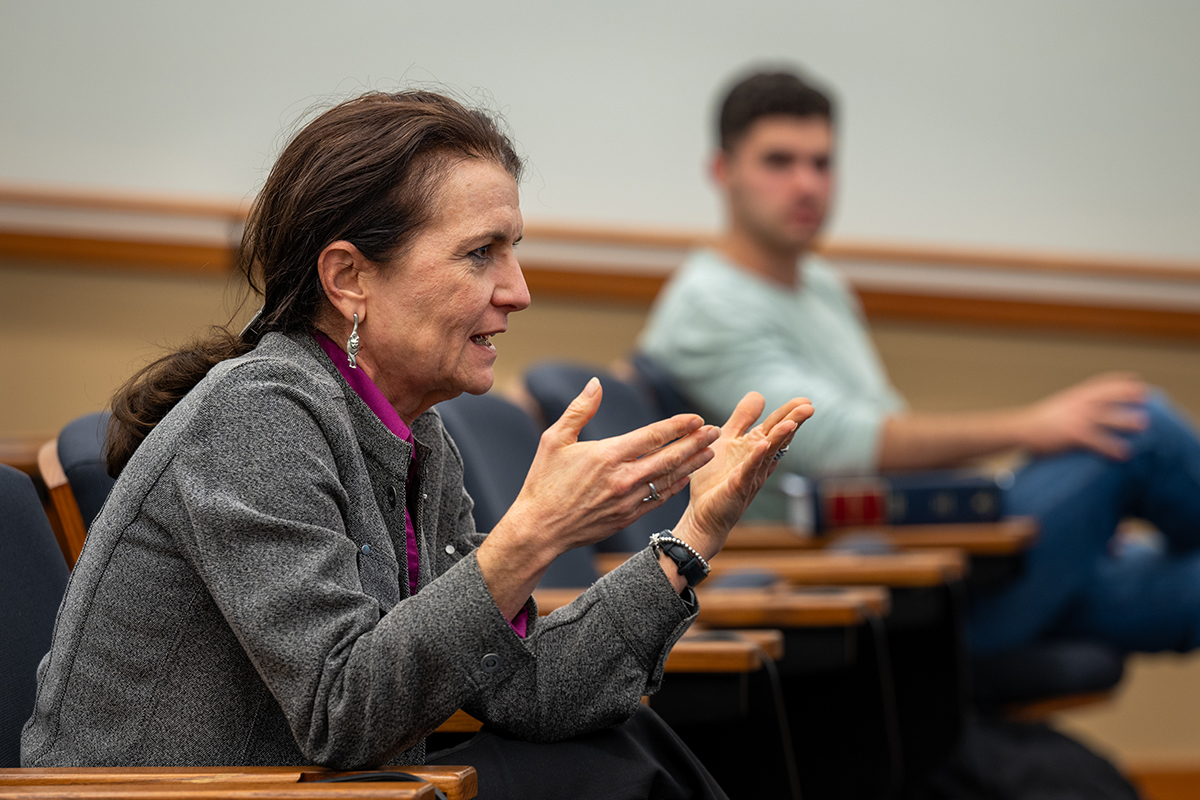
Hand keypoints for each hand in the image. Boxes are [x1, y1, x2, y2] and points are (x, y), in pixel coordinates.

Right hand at [490, 377, 719, 562]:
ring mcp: (627, 500)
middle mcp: (623, 478)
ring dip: (692, 464)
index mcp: (608, 455)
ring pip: (668, 479)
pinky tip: (686, 477)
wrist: (539, 529)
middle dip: (695, 443)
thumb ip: (580, 410)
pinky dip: (675, 487)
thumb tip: (595, 383)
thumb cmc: (543, 481)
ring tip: (710, 452)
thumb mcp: (554, 439)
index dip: (678, 426)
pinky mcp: (627, 517)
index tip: (696, 418)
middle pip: (669, 457)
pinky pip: (658, 499)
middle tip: (715, 431)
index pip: (653, 436)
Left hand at [673, 393, 813, 560]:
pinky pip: (748, 470)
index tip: (806, 400)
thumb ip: (742, 419)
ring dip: (779, 438)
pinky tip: (763, 445)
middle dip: (793, 422)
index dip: (789, 414)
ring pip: (769, 453)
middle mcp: (758, 461)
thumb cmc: (715, 479)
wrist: (703, 513)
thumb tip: (759, 395)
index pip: (775, 427)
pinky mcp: (738, 487)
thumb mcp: (727, 440)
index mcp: (755, 448)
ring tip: (791, 423)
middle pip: (778, 438)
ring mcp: (751, 475)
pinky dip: (756, 458)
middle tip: (809, 407)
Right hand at [1020, 373, 1147, 458]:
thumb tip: (1089, 411)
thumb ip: (1074, 407)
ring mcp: (1075, 418)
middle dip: (1127, 394)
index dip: (1119, 379)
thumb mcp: (1058, 407)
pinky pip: (1097, 440)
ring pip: (1106, 416)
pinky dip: (1112, 446)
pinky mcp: (1072, 434)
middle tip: (1145, 396)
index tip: (1135, 378)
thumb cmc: (1037, 422)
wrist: (1019, 429)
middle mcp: (1077, 403)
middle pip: (1107, 395)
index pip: (1100, 383)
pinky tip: (1124, 453)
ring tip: (1143, 423)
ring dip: (1125, 419)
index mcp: (1073, 396)